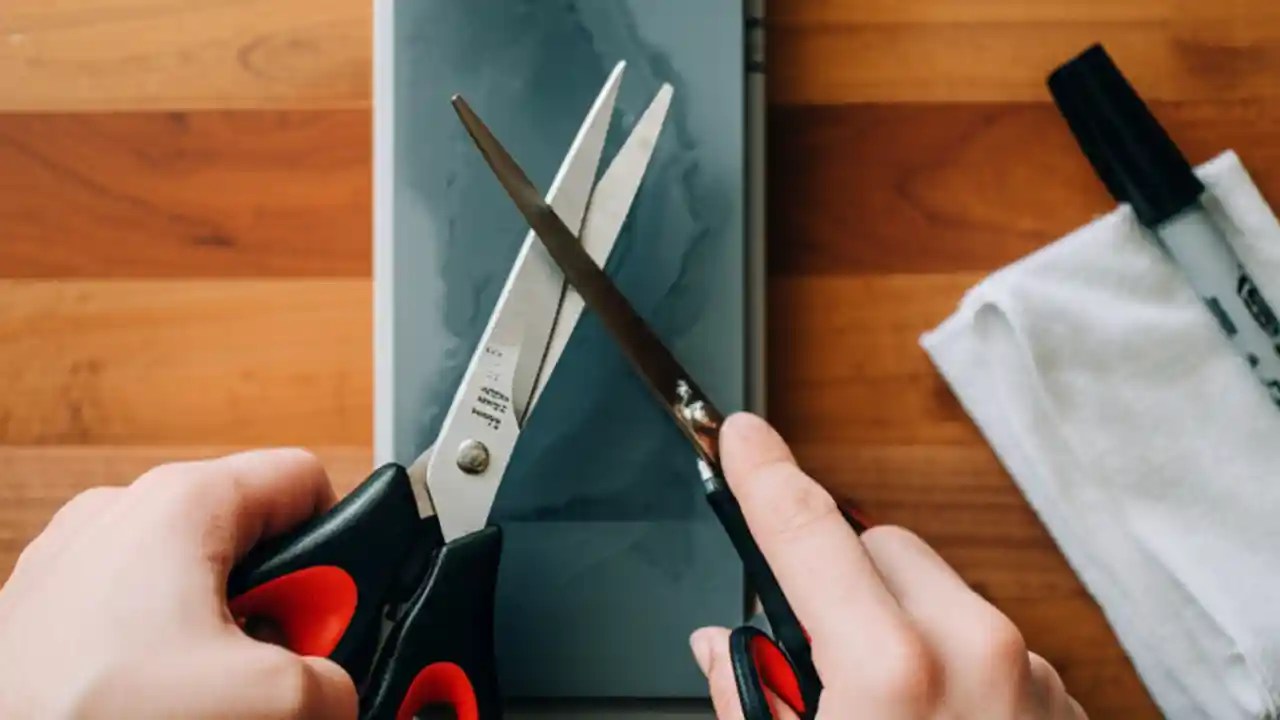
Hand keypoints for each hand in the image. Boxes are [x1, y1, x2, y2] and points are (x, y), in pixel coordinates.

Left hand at [0, 449, 357, 718]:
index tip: (335, 612)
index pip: (305, 481)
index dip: (341, 550)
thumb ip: (333, 679)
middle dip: (279, 612)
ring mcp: (76, 564)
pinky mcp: (43, 617)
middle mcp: (123, 514)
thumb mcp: (269, 699)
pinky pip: (137, 621)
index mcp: (181, 501)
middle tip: (271, 669)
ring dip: (221, 642)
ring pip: (193, 588)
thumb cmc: (88, 714)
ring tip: (208, 697)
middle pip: (251, 542)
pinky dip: (162, 661)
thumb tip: (330, 690)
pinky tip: (156, 704)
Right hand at [690, 413, 1086, 718]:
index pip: (805, 529)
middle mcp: (975, 653)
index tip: (743, 435)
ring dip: (900, 623)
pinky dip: (954, 663)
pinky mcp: (1063, 707)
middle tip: (809, 651)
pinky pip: (993, 643)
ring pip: (940, 596)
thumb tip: (721, 651)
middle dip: (837, 579)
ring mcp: (1031, 680)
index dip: (763, 474)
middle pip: (882, 549)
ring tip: (880, 711)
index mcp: (891, 666)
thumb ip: (747, 699)